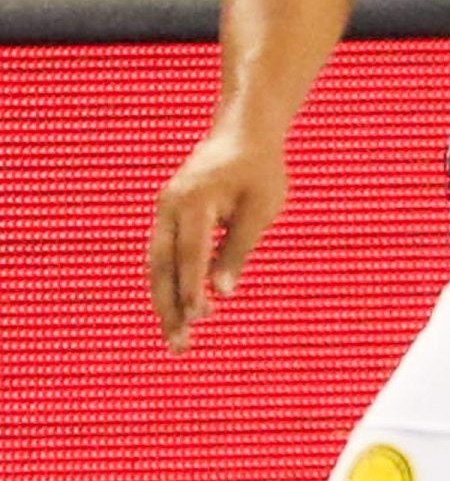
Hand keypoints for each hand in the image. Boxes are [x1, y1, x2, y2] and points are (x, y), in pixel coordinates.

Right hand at [148, 121, 287, 349]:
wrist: (242, 134)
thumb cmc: (260, 171)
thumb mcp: (261, 208)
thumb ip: (239, 248)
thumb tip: (223, 292)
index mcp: (194, 201)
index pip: (190, 253)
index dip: (192, 287)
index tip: (199, 318)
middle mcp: (169, 207)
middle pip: (161, 266)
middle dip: (169, 308)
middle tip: (179, 347)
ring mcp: (163, 211)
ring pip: (156, 265)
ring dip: (165, 302)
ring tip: (178, 340)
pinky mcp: (167, 216)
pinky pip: (163, 256)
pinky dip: (169, 284)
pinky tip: (180, 312)